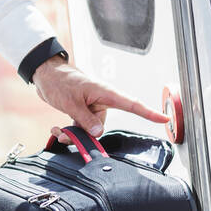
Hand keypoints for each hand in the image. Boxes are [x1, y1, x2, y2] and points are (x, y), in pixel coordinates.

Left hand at [32, 56, 168, 142]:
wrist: (45, 74)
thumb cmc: (60, 81)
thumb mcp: (71, 102)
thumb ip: (85, 120)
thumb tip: (98, 133)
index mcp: (105, 93)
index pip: (132, 105)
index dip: (149, 113)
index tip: (164, 119)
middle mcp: (101, 101)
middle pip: (102, 127)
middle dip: (85, 136)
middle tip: (67, 135)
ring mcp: (92, 107)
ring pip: (89, 131)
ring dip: (74, 135)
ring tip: (59, 130)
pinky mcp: (83, 111)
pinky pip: (81, 128)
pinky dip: (69, 132)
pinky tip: (57, 129)